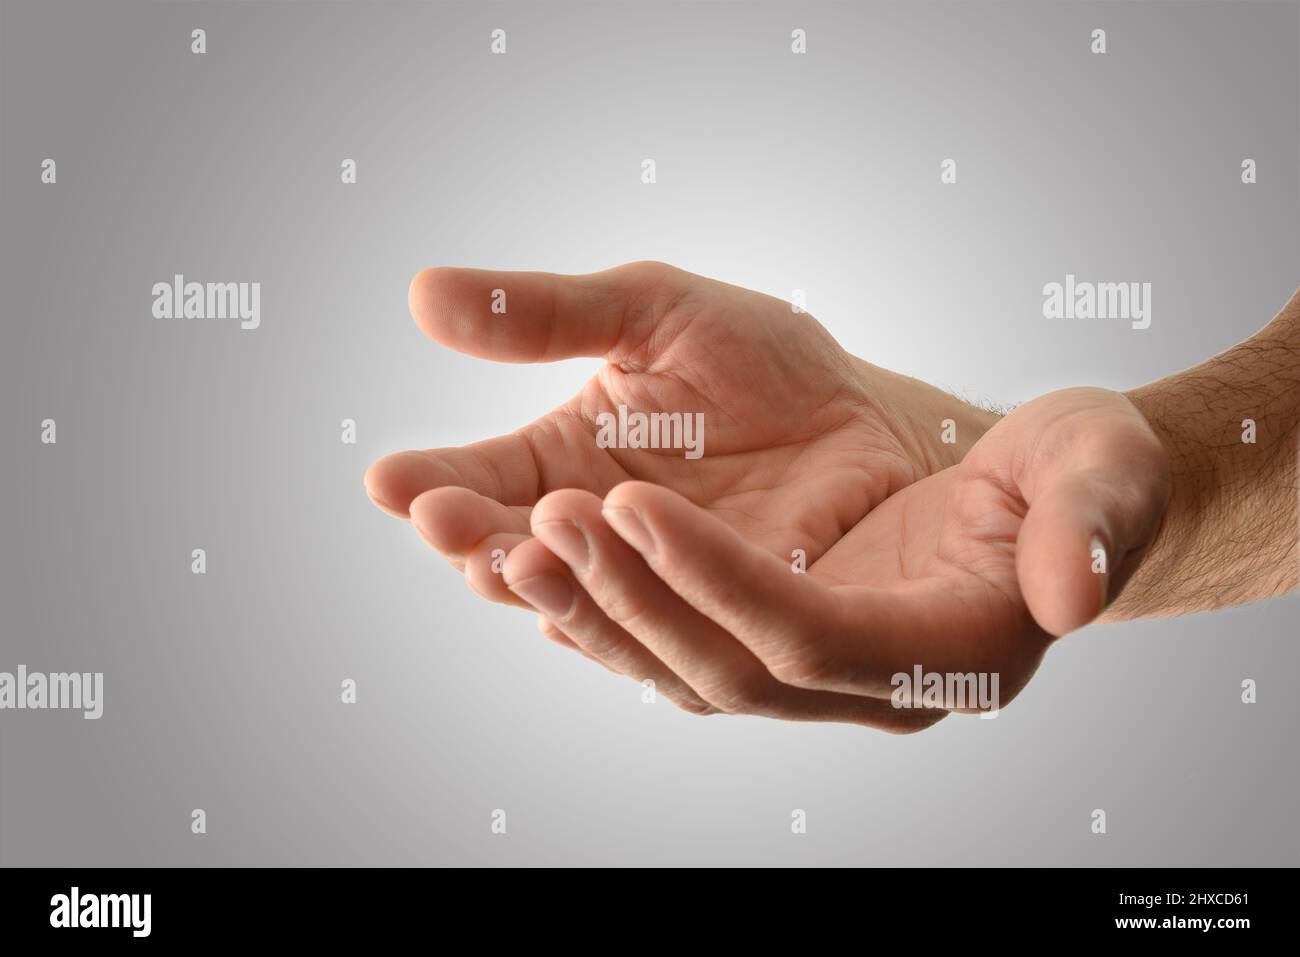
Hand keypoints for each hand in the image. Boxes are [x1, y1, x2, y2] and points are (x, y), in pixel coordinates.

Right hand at [365, 262, 996, 721]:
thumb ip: (549, 314)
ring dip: (545, 580)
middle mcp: (595, 543)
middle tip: (440, 516)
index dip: (433, 485)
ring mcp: (655, 595)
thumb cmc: (768, 367)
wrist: (876, 423)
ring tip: (514, 546)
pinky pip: (667, 642)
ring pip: (581, 606)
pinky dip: (632, 621)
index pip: (480, 484)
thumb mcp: (654, 313)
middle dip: (472, 540)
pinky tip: (594, 604)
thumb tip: (421, 293)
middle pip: (512, 555)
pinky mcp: (722, 637)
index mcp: (563, 467)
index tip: (387, 479)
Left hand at [515, 386, 1166, 729]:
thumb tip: (1076, 591)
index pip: (810, 639)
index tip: (628, 499)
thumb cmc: (1071, 469)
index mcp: (946, 649)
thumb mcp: (1100, 464)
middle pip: (724, 668)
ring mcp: (812, 671)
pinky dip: (603, 610)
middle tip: (531, 517)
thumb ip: (1097, 516)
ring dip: (590, 607)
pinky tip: (532, 569)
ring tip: (500, 538)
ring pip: (681, 664)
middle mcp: (866, 685)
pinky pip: (673, 642)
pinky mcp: (770, 638)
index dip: (719, 580)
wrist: (1032, 486)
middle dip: (625, 598)